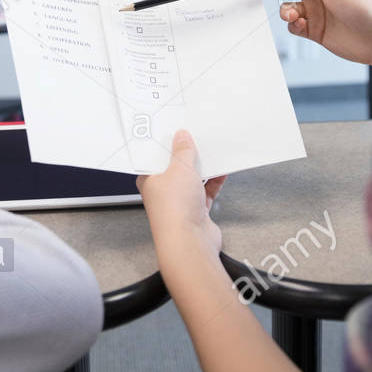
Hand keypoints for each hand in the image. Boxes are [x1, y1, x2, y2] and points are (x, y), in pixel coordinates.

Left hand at [137, 130, 227, 265]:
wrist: (190, 242)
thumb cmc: (175, 207)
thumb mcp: (180, 168)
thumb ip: (183, 151)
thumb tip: (182, 137)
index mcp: (149, 180)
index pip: (154, 157)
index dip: (163, 143)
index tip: (174, 130)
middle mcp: (162, 192)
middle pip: (174, 168)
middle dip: (186, 155)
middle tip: (197, 137)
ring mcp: (180, 202)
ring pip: (192, 180)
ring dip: (202, 168)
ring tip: (213, 150)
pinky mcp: (196, 212)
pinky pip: (206, 192)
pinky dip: (214, 182)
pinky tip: (222, 171)